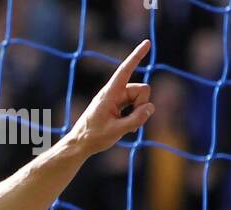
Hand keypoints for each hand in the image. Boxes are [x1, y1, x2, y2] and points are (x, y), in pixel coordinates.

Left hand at [69, 40, 153, 156]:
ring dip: (138, 113)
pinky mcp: (119, 107)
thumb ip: (136, 119)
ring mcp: (118, 99)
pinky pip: (136, 107)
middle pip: (142, 90)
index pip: (125, 70)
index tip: (147, 43)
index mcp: (110, 93)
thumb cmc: (93, 137)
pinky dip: (135, 116)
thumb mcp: (116, 131)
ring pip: (140, 99)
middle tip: (131, 123)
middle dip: (142, 105)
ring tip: (127, 128)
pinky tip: (128, 128)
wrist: (79, 145)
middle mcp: (115, 93)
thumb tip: (150, 108)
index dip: (137, 56)